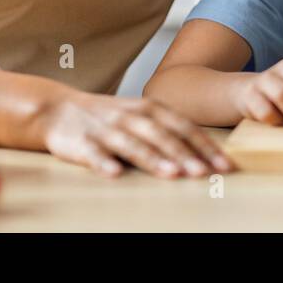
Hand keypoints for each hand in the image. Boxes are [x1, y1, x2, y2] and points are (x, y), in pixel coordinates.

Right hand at [37, 90, 233, 178]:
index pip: (184, 127)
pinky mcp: (82, 143)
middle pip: (162, 135)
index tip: (224, 165)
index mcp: (150, 109)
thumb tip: (206, 154)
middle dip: (185, 154)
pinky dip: (104, 163)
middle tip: (205, 172)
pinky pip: (94, 154)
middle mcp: (131, 116)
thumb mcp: (141, 114)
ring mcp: (106, 129)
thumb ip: (169, 130)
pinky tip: (114, 174)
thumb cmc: (109, 116)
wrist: (57, 108)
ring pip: (132, 144)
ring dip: (153, 159)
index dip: (205, 146)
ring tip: (172, 174)